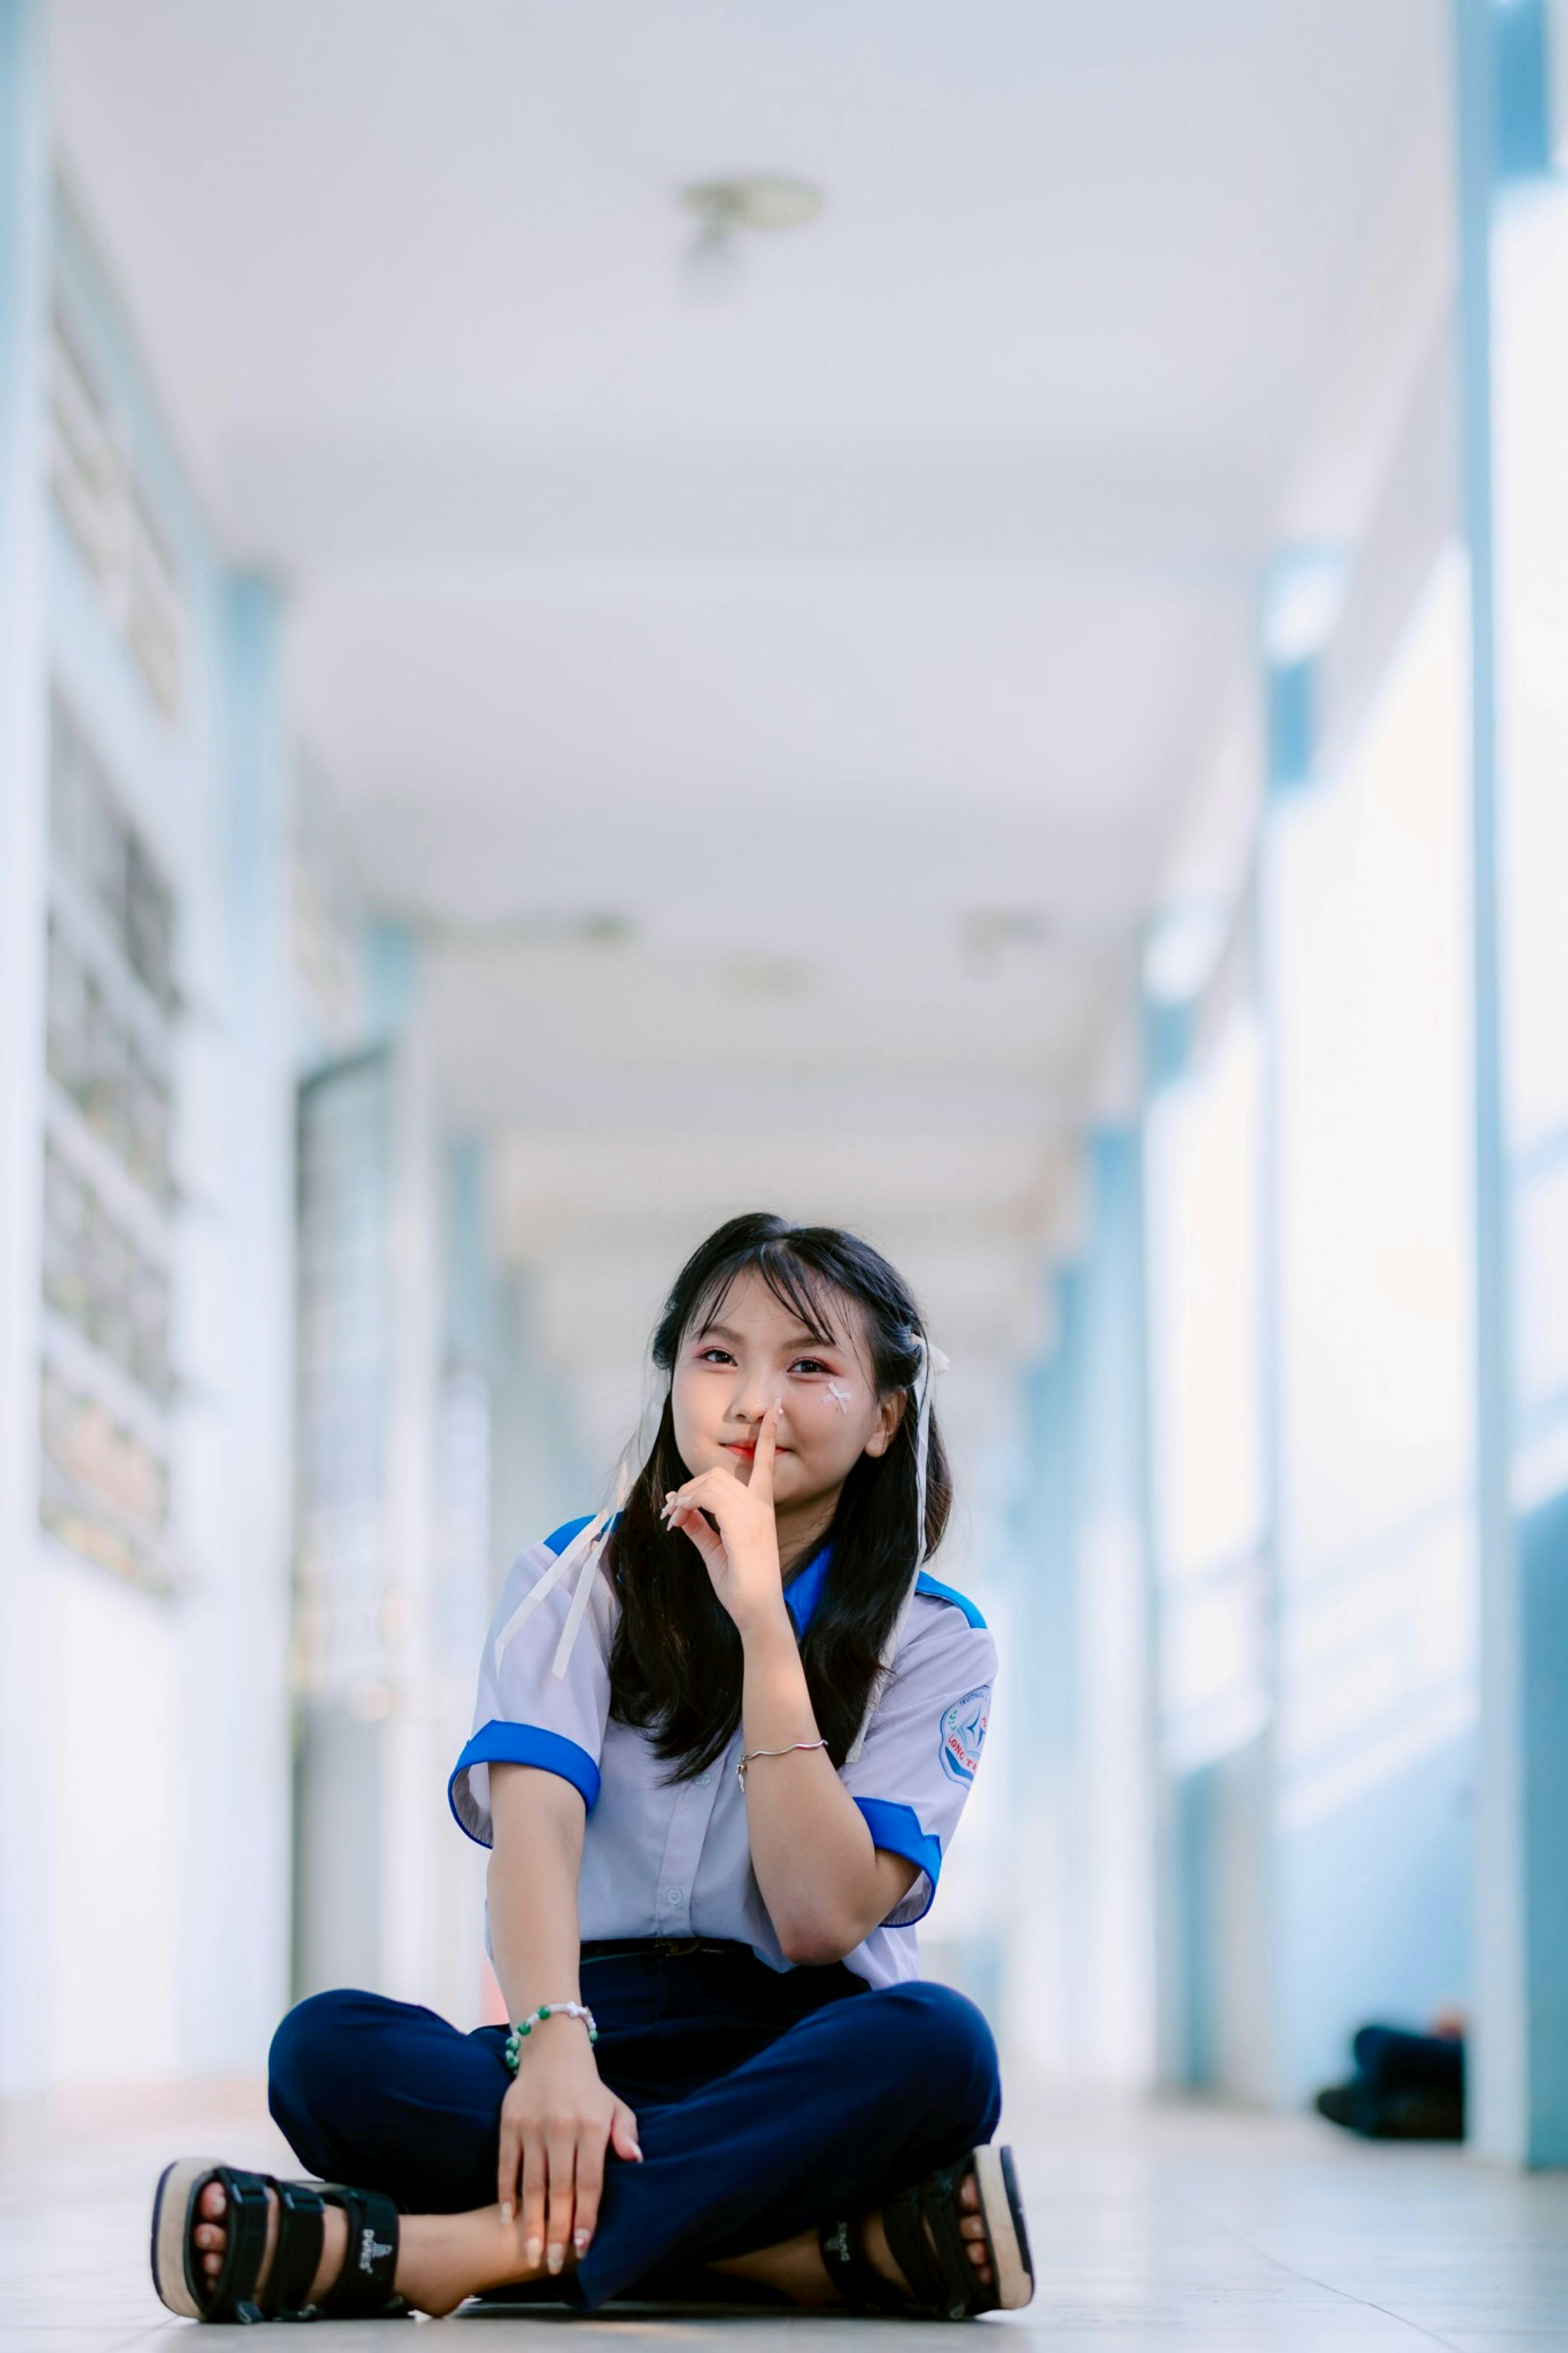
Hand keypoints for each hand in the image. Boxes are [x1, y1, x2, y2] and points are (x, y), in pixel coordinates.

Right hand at [496, 2022, 640, 2274]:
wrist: (553, 2052)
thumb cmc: (589, 2091)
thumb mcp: (616, 2107)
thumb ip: (627, 2134)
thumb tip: (635, 2161)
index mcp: (592, 2127)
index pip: (590, 2181)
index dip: (586, 2217)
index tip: (583, 2247)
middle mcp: (562, 2128)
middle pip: (560, 2190)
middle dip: (558, 2231)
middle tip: (554, 2264)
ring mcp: (533, 2127)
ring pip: (531, 2184)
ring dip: (531, 2223)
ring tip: (531, 2254)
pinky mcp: (509, 2124)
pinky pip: (506, 2166)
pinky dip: (505, 2195)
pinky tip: (508, 2220)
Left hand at [663, 1401, 785, 1633]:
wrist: (757, 1611)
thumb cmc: (741, 1585)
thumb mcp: (715, 1550)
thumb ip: (700, 1527)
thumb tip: (682, 1510)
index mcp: (761, 1508)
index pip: (766, 1463)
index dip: (767, 1435)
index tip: (774, 1408)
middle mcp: (760, 1506)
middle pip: (719, 1473)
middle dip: (689, 1486)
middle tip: (670, 1510)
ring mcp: (754, 1514)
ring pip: (711, 1481)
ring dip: (684, 1496)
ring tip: (672, 1517)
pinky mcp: (743, 1525)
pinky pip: (707, 1497)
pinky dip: (687, 1504)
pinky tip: (677, 1519)